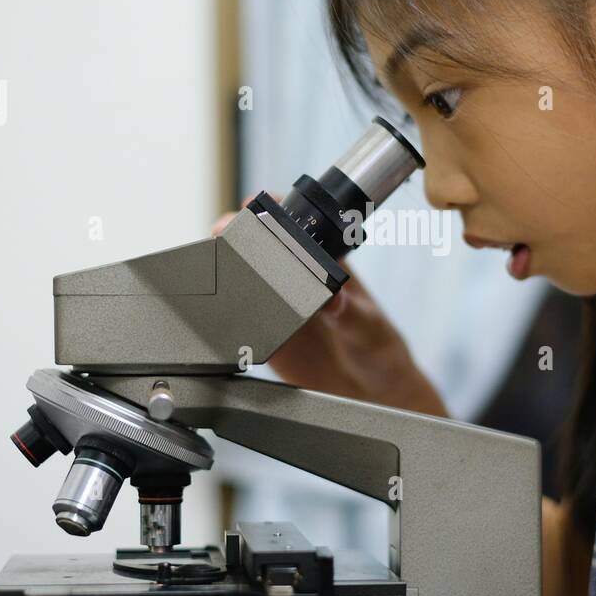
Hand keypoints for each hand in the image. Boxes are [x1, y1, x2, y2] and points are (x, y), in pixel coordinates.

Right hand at [211, 195, 448, 416]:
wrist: (368, 391)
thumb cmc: (378, 348)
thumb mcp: (368, 327)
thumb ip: (350, 313)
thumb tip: (335, 298)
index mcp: (325, 261)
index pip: (294, 221)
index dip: (269, 207)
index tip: (254, 205)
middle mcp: (296, 277)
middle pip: (254, 241)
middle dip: (232, 230)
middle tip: (223, 233)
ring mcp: (276, 304)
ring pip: (238, 273)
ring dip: (221, 264)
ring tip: (217, 265)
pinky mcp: (263, 333)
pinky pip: (235, 316)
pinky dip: (223, 309)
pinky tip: (224, 311)